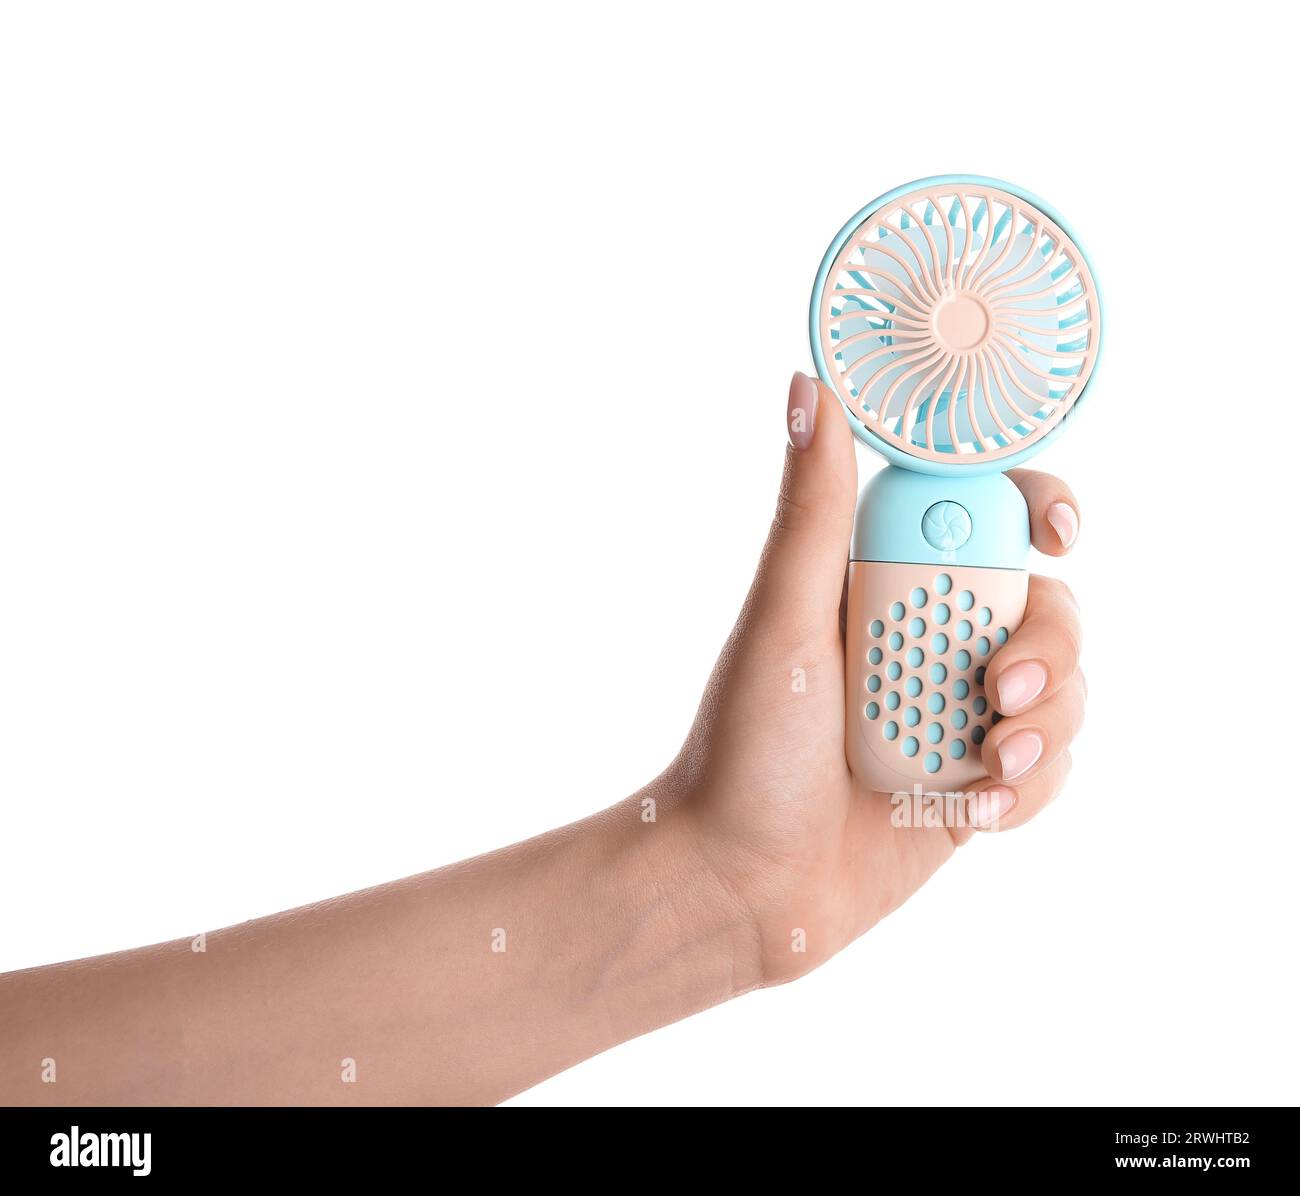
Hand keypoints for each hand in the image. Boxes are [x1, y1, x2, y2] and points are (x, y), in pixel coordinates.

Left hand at [663, 372, 1085, 988]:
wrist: (743, 886)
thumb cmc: (745, 751)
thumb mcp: (783, 619)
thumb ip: (813, 509)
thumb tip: (808, 383)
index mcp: (880, 582)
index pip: (984, 515)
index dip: (1038, 507)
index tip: (1058, 529)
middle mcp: (928, 637)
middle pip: (1046, 603)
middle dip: (1048, 647)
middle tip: (1001, 689)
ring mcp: (957, 711)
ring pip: (1065, 687)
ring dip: (1046, 725)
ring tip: (985, 766)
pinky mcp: (979, 783)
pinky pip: (1052, 766)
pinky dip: (1028, 787)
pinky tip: (974, 812)